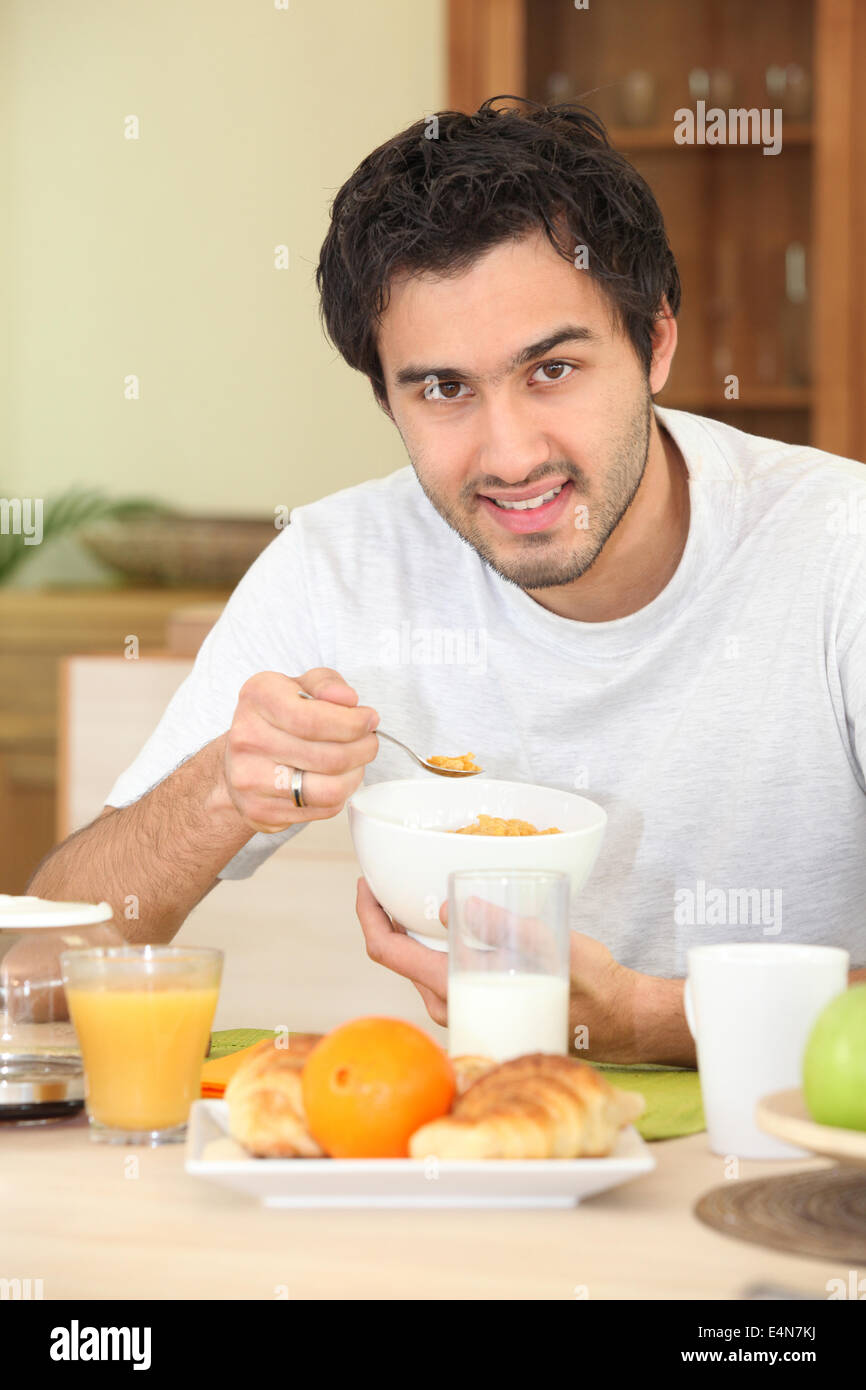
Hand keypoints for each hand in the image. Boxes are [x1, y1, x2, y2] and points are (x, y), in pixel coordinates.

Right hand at [221, 668, 378, 833]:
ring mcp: (250, 779)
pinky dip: (340, 794)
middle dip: (363, 749)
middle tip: (370, 742)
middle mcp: (247, 738)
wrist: (238, 759)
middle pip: (328, 757)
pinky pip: (322, 809)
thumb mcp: (301, 686)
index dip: (352, 723)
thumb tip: (347, 698)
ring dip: (355, 775)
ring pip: (329, 790)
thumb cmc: (278, 718)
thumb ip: (327, 684)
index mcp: (258, 697)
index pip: (313, 719)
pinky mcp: (260, 811)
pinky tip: (335, 779)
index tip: (369, 720)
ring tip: (357, 761)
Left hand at [356, 876, 644, 1059]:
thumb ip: (500, 928)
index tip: (365, 884)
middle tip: (387, 880)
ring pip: (417, 965)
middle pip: (397, 958)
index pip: (388, 953)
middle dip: (385, 918)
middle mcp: (448, 1004)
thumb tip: (448, 910)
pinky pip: (438, 972)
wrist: (619, 1020)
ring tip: (411, 894)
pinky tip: (445, 922)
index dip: (368, 916)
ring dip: (408, 931)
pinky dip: (430, 944)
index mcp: (454, 990)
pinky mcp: (477, 1004)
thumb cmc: (588, 986)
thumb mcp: (548, 947)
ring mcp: (461, 1008)